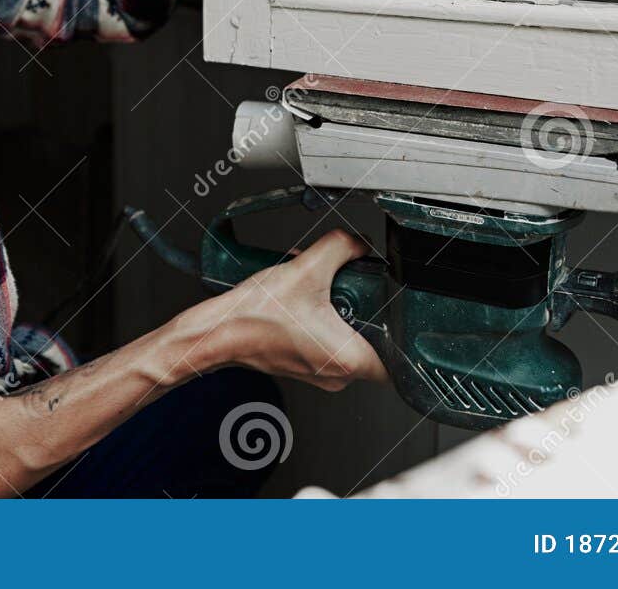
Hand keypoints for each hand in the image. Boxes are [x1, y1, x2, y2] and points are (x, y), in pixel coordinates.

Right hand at [187, 229, 388, 390]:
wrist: (219, 331)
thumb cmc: (255, 315)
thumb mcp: (307, 268)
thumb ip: (342, 247)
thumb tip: (358, 242)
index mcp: (348, 358)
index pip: (398, 358)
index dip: (398, 330)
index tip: (389, 308)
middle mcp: (337, 374)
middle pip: (372, 340)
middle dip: (360, 308)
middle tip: (343, 289)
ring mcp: (320, 373)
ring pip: (347, 339)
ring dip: (337, 311)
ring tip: (316, 290)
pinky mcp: (305, 365)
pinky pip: (327, 342)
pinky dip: (321, 319)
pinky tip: (303, 299)